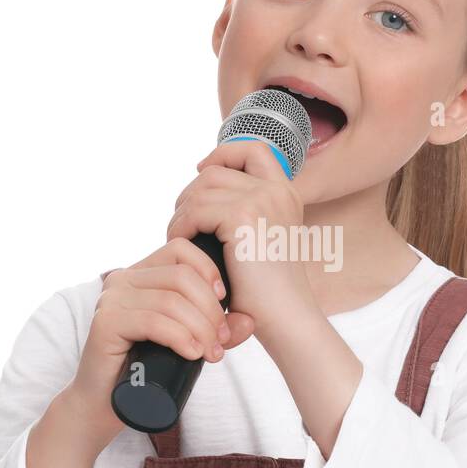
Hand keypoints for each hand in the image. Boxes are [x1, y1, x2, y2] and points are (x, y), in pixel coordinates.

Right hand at [68, 238, 257, 420]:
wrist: (105, 404)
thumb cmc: (146, 370)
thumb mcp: (189, 342)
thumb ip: (218, 330)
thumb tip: (249, 321)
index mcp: (140, 274)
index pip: (180, 250)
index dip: (209, 270)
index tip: (225, 301)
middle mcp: (122, 279)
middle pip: (181, 276)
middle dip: (210, 309)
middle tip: (221, 340)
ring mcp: (111, 299)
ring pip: (171, 300)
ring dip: (200, 328)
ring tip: (211, 353)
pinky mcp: (105, 323)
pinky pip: (153, 321)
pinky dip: (180, 337)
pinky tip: (192, 353)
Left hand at [166, 139, 319, 333]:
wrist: (285, 318)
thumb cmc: (268, 292)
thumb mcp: (262, 241)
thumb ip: (244, 213)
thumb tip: (204, 189)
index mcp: (286, 194)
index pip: (253, 149)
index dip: (223, 154)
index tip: (202, 172)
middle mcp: (278, 191)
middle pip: (217, 170)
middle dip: (191, 194)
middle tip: (182, 225)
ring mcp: (263, 200)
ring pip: (201, 189)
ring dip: (182, 213)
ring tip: (179, 239)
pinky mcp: (243, 216)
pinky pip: (195, 209)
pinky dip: (181, 227)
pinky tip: (182, 246)